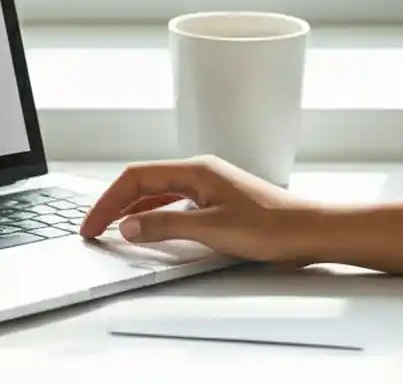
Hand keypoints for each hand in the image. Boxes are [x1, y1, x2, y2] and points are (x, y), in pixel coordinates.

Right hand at [78, 155, 321, 262]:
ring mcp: (209, 186)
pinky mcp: (218, 201)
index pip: (136, 177)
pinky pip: (175, 203)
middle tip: (93, 231)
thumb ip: (164, 226)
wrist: (311, 230)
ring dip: (133, 211)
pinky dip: (155, 216)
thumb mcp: (210, 230)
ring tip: (114, 232)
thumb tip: (127, 227)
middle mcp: (200, 172)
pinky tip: (150, 231)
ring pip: (158, 193)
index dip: (108, 202)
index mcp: (195, 169)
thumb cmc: (271, 226)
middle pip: (143, 182)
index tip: (91, 226)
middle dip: (114, 205)